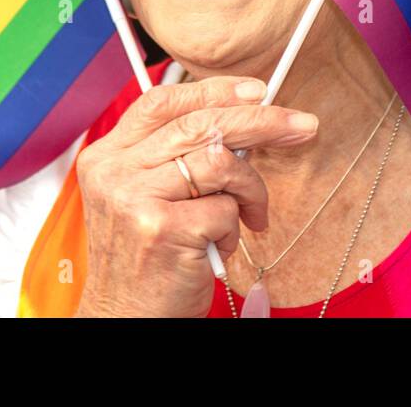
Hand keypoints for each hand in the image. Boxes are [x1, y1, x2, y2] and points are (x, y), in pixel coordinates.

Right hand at [72, 76, 317, 316]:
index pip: (162, 102)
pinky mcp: (162, 229)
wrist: (127, 320)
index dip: (213, 90)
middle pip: (200, 124)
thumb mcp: (147, 197)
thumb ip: (177, 157)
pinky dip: (234, 228)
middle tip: (302, 126)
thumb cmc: (148, 259)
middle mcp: (115, 172)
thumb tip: (242, 119)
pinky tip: (220, 246)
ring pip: (220, 163)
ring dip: (250, 190)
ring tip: (252, 215)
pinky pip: (224, 209)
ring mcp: (135, 199)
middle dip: (262, 122)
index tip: (256, 91)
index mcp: (108, 156)